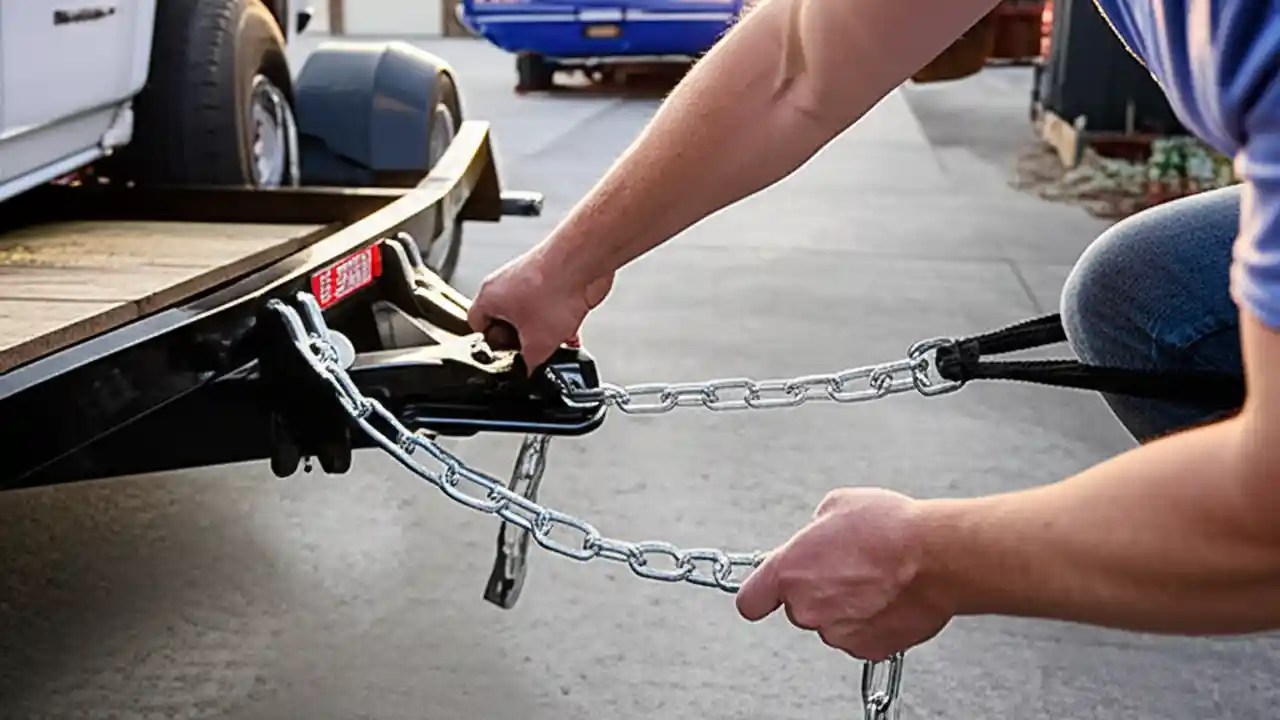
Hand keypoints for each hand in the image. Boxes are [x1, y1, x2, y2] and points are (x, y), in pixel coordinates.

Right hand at [467, 248, 613, 368]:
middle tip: (533, 351)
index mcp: (489, 296)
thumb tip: (531, 369)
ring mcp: (530, 280)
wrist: (583, 263)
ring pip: (532, 315)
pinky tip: (572, 334)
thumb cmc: (553, 289)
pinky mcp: (554, 279)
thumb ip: (530, 362)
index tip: (505, 355)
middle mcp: (506, 284)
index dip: (490, 345)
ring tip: (556, 343)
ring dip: (544, 331)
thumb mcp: (537, 344)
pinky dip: (560, 321)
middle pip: (506, 321)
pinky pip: (551, 306)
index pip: (476, 325)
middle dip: (522, 339)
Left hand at [735, 488, 953, 660]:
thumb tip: (819, 534)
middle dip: (816, 591)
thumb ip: (815, 528)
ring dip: (845, 606)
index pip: (750, 601)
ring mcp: (838, 633)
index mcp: (789, 572)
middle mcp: (807, 608)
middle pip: (797, 608)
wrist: (936, 557)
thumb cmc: (891, 530)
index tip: (768, 591)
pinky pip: (859, 636)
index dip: (761, 594)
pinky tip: (886, 598)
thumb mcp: (838, 505)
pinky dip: (870, 622)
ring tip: (873, 579)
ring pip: (831, 622)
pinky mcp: (868, 648)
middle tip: (845, 568)